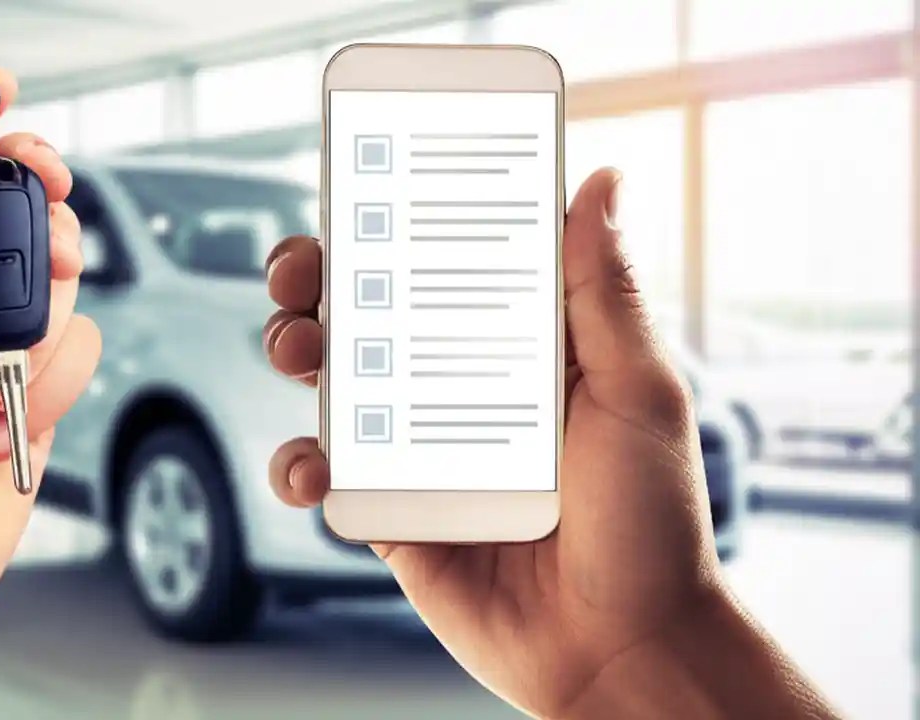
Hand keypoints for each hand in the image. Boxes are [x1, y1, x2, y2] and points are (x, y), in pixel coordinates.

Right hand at [264, 168, 727, 716]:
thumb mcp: (640, 395)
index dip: (396, 225)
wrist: (620, 653)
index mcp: (518, 350)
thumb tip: (601, 184)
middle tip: (298, 269)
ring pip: (334, 383)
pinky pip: (326, 476)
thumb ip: (605, 294)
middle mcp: (460, 392)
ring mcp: (418, 452)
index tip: (358, 188)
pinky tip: (312, 466)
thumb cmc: (651, 525)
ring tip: (294, 348)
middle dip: (320, 282)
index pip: (445, 267)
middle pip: (371, 315)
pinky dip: (300, 465)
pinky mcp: (390, 516)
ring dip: (295, 352)